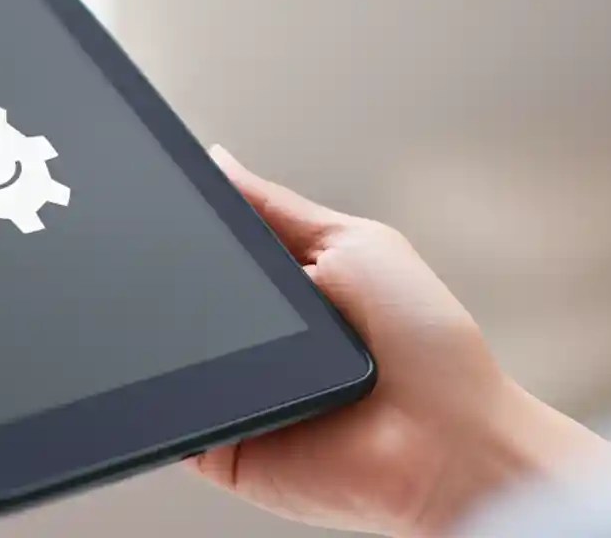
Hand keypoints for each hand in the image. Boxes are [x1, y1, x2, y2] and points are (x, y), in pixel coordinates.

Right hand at [193, 146, 610, 535]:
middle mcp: (246, 345)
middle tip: (179, 266)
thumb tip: (217, 161)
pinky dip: (175, 405)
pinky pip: (175, 424)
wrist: (454, 444)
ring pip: (167, 360)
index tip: (156, 197)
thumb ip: (276, 208)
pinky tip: (201, 382)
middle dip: (174, 282)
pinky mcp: (220, 450)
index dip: (182, 230)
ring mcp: (229, 396)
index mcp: (275, 293)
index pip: (208, 253)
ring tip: (220, 331)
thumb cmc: (429, 346)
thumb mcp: (352, 244)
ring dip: (176, 342)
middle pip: (180, 301)